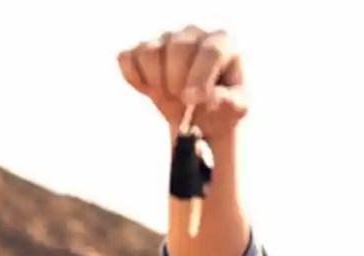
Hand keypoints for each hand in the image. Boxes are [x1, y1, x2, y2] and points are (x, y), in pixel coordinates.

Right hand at [117, 25, 247, 141]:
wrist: (198, 113)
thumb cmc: (222, 107)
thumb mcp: (236, 109)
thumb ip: (230, 102)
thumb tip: (211, 96)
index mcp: (222, 43)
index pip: (211, 51)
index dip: (200, 76)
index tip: (192, 99)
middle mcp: (193, 33)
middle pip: (178, 48)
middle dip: (177, 82)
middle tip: (183, 103)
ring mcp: (165, 38)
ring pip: (150, 53)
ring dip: (157, 84)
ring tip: (171, 97)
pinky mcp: (141, 48)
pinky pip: (127, 59)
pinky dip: (135, 80)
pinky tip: (152, 90)